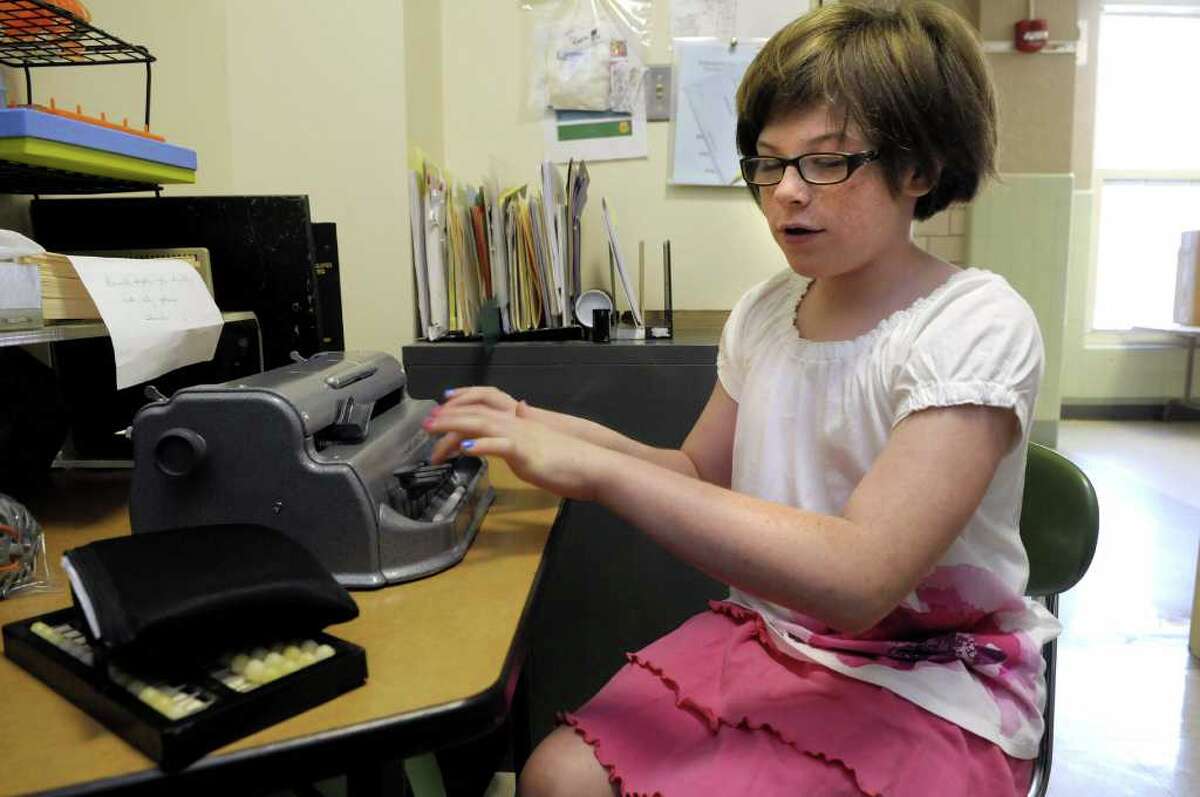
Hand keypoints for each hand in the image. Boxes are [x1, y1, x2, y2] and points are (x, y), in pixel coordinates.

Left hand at [423, 402, 606, 500]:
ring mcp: (519, 435)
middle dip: (446, 417)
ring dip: (453, 426)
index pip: (481, 410)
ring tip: (432, 430)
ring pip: (480, 423)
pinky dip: (480, 445)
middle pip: (474, 413)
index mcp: (517, 422)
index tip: (438, 416)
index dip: (458, 409)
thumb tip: (519, 411)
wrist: (592, 466)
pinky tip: (465, 450)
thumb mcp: (540, 441)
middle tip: (425, 424)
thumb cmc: (568, 459)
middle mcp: (515, 423)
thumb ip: (523, 432)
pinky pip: (499, 445)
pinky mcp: (524, 451)